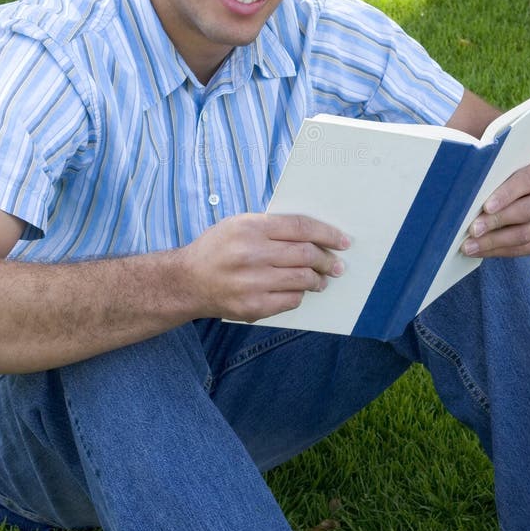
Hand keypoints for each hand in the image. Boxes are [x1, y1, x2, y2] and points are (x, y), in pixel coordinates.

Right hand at [180, 213, 349, 322]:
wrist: (187, 281)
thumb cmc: (217, 248)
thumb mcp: (239, 224)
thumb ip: (272, 227)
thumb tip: (314, 235)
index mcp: (250, 227)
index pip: (301, 227)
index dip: (327, 234)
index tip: (342, 241)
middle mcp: (251, 254)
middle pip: (306, 254)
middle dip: (327, 260)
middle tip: (336, 264)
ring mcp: (252, 282)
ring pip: (301, 279)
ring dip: (317, 280)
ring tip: (321, 279)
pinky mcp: (252, 306)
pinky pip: (290, 300)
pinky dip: (299, 295)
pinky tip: (298, 291)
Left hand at [462, 159, 529, 257]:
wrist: (525, 195)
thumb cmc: (507, 181)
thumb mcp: (503, 174)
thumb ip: (492, 180)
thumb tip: (466, 193)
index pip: (527, 180)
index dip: (506, 194)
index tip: (485, 207)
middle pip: (527, 210)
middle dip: (496, 221)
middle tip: (473, 230)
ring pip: (526, 233)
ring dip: (495, 241)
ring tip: (471, 245)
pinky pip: (527, 249)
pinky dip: (501, 251)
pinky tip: (482, 251)